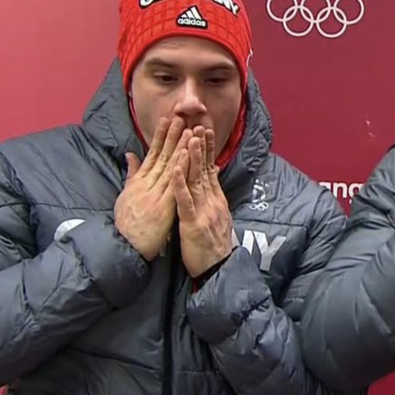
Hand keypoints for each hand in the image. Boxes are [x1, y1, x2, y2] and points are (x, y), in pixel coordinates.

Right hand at [114, 117, 190, 260]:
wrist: (124, 247)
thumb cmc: (127, 224)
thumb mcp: (125, 196)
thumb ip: (131, 174)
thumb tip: (131, 155)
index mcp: (138, 182)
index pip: (151, 155)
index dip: (159, 137)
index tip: (167, 120)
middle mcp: (146, 185)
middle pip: (161, 156)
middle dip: (171, 136)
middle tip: (180, 117)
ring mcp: (154, 195)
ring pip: (169, 167)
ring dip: (179, 148)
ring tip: (188, 131)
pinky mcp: (162, 207)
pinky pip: (174, 185)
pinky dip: (180, 170)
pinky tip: (187, 156)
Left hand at [173, 127, 236, 277]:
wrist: (219, 270)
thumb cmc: (212, 245)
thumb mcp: (217, 216)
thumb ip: (214, 193)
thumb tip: (213, 172)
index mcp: (216, 200)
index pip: (210, 170)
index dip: (207, 150)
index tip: (204, 130)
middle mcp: (212, 202)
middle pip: (205, 170)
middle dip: (202, 147)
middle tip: (199, 125)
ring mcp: (204, 211)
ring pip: (196, 181)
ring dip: (191, 159)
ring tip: (188, 139)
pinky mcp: (193, 223)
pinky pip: (185, 200)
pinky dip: (179, 183)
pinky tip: (175, 168)